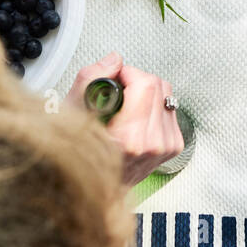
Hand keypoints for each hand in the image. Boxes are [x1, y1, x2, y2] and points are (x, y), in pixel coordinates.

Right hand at [67, 53, 183, 185]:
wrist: (95, 186)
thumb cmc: (80, 154)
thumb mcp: (72, 112)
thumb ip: (91, 79)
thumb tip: (115, 60)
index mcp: (131, 139)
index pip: (146, 84)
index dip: (127, 74)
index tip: (114, 80)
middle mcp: (153, 144)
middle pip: (158, 85)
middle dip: (136, 81)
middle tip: (117, 95)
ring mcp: (167, 146)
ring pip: (166, 94)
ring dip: (146, 93)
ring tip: (125, 109)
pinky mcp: (174, 145)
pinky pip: (170, 107)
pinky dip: (153, 106)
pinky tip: (136, 118)